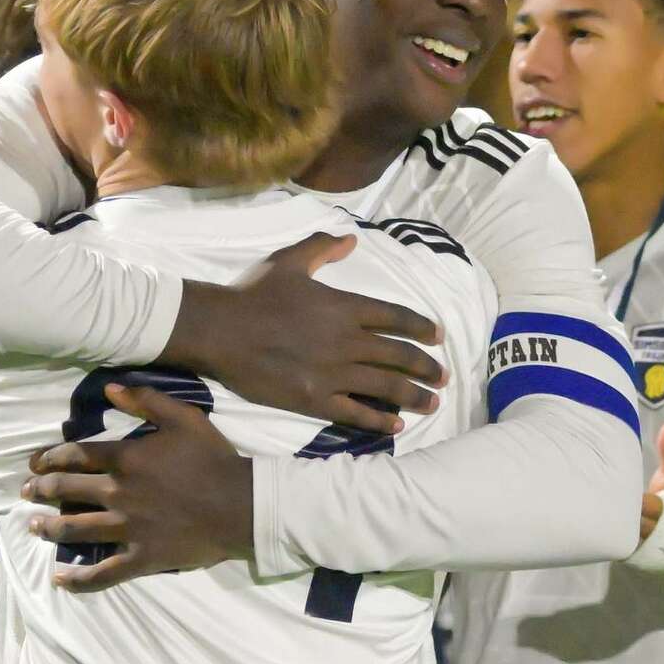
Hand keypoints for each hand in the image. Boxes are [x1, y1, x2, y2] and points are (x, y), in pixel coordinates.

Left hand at [22, 384, 253, 592]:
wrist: (241, 504)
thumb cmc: (214, 459)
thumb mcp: (184, 418)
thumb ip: (146, 400)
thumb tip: (109, 388)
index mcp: (127, 459)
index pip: (76, 455)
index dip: (50, 458)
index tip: (34, 464)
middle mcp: (118, 493)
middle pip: (68, 490)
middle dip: (41, 490)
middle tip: (26, 493)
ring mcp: (127, 528)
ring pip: (76, 529)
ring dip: (49, 527)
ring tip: (33, 526)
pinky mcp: (141, 557)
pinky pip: (104, 573)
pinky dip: (79, 578)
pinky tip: (60, 579)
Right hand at [164, 232, 443, 433]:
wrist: (221, 331)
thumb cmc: (255, 294)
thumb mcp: (291, 262)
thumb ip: (323, 248)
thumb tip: (351, 238)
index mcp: (346, 307)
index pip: (397, 318)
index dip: (422, 328)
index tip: (438, 337)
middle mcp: (347, 341)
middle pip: (400, 356)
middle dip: (427, 368)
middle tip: (443, 377)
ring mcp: (333, 373)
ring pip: (386, 387)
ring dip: (414, 397)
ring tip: (433, 404)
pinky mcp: (314, 399)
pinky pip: (355, 413)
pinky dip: (378, 420)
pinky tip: (396, 425)